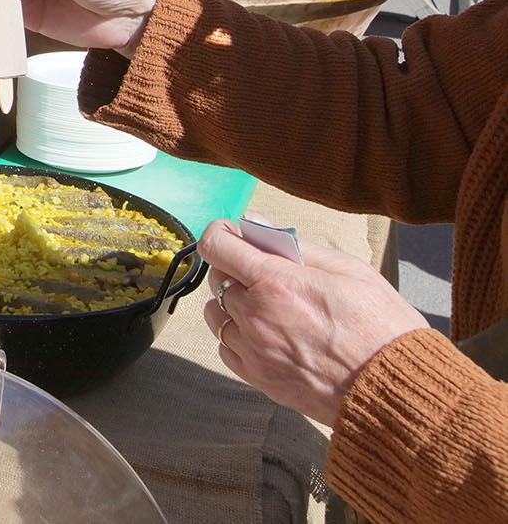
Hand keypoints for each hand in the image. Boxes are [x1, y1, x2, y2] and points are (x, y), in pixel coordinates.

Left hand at [199, 219, 426, 425]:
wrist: (399, 391)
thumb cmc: (383, 328)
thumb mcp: (350, 271)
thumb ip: (297, 246)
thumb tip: (256, 224)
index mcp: (277, 283)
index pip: (217, 247)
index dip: (221, 234)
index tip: (232, 234)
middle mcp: (256, 317)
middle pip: (217, 279)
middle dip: (234, 268)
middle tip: (263, 270)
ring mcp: (255, 351)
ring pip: (216, 315)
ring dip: (231, 304)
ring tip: (265, 304)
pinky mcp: (260, 379)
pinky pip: (226, 348)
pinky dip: (236, 336)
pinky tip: (265, 333)